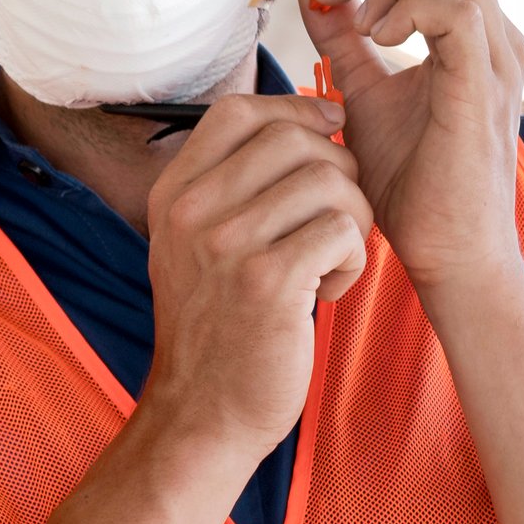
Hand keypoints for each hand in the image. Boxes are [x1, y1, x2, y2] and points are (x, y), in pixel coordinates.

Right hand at [137, 91, 373, 467]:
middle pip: (295, 139)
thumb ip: (231, 186)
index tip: (327, 135)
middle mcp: (191, 213)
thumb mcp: (196, 246)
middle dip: (338, 173)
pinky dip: (351, 260)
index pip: (238, 111)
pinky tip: (327, 291)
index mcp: (173, 195)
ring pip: (330, 180)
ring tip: (328, 263)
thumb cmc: (218, 328)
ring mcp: (225, 246)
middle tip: (332, 223)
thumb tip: (311, 120)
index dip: (296, 110)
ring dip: (351, 221)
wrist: (203, 413)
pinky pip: (343, 229)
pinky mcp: (267, 282)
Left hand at [297, 0, 523, 299]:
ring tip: (345, 14)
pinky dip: (409, 8)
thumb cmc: (410, 186)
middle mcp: (491, 39)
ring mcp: (495, 60)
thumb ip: (343, 45)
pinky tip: (372, 36)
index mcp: (467, 37)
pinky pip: (459, 11)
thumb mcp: (361, 98)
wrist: (444, 253)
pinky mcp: (485, 87)